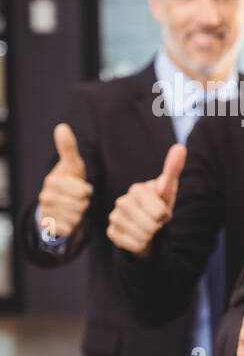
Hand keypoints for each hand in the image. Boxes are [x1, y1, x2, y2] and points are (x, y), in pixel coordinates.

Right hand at [37, 123, 93, 237]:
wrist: (54, 205)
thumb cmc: (68, 182)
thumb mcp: (72, 166)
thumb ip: (69, 149)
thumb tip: (62, 127)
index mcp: (51, 181)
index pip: (83, 192)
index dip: (86, 191)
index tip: (79, 187)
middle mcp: (44, 197)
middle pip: (81, 205)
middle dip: (83, 203)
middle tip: (76, 199)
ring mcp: (44, 212)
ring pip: (76, 218)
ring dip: (79, 214)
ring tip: (72, 207)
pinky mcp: (46, 226)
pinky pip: (70, 229)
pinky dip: (73, 225)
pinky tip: (67, 218)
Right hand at [106, 144, 185, 255]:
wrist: (148, 222)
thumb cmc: (160, 203)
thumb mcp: (168, 189)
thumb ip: (173, 169)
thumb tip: (180, 147)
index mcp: (137, 190)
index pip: (160, 212)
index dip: (165, 215)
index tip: (162, 211)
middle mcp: (122, 202)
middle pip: (152, 226)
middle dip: (158, 226)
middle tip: (156, 220)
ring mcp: (114, 217)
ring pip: (143, 237)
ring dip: (151, 236)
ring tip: (149, 227)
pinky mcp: (111, 233)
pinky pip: (134, 245)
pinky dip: (142, 245)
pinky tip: (140, 236)